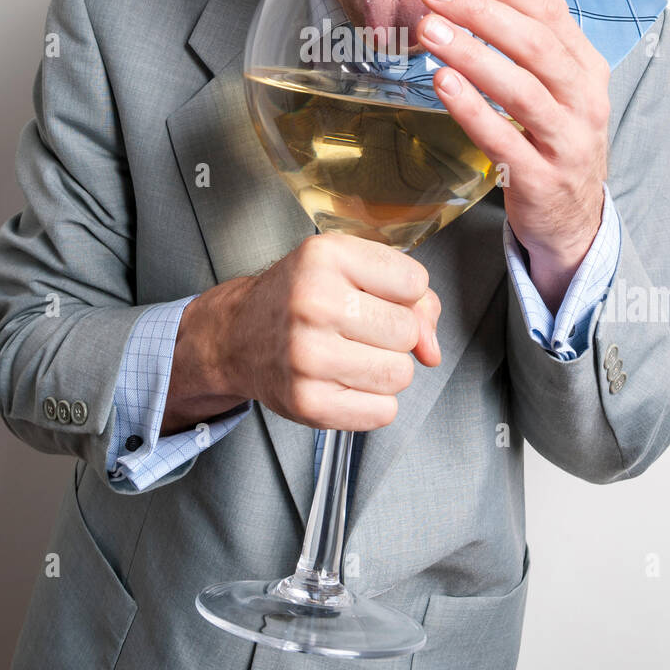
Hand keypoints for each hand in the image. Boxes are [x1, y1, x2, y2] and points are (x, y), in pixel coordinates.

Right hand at [161, 235, 440, 434]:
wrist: (238, 336)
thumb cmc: (298, 297)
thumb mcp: (348, 268)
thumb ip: (410, 296)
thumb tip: (431, 348)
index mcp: (325, 257)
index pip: (414, 282)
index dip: (403, 293)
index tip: (373, 294)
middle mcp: (313, 303)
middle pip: (407, 332)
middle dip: (393, 334)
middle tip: (357, 328)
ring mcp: (308, 356)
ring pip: (400, 374)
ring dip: (385, 369)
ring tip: (350, 354)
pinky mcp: (308, 403)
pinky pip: (383, 412)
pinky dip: (372, 401)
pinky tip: (344, 380)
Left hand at [416, 0, 609, 314]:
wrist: (575, 219)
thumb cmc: (559, 140)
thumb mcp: (565, 80)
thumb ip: (549, 25)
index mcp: (587, 70)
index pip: (550, 15)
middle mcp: (584, 102)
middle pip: (536, 46)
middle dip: (482, 12)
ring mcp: (565, 142)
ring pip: (521, 90)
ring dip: (472, 54)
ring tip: (430, 29)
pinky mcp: (540, 179)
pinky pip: (504, 139)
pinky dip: (473, 109)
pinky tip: (443, 82)